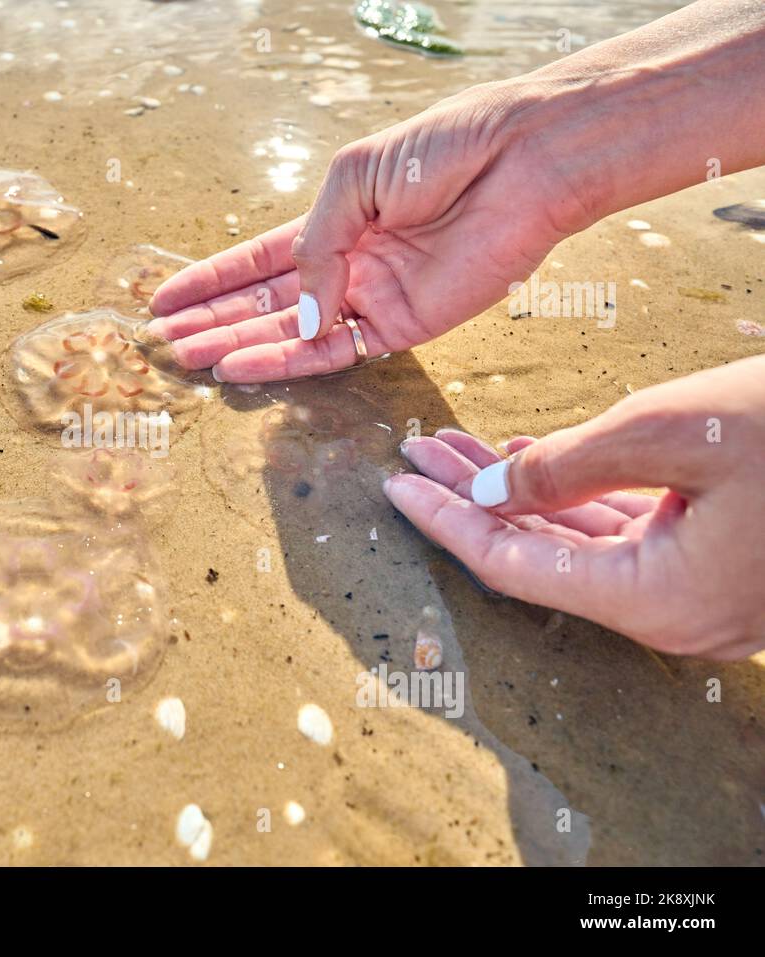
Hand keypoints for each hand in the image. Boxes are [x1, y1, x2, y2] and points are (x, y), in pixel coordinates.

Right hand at [147, 80, 593, 381]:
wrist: (521, 163)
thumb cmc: (445, 150)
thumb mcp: (353, 179)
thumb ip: (314, 245)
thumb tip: (296, 313)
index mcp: (334, 220)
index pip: (258, 259)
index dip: (210, 280)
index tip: (166, 299)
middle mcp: (348, 264)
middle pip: (266, 302)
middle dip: (216, 320)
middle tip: (169, 341)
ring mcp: (372, 298)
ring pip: (291, 334)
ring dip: (240, 346)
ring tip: (191, 358)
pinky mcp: (403, 327)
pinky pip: (335, 353)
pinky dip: (288, 362)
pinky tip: (245, 366)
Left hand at [382, 356, 764, 659]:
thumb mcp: (669, 432)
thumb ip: (567, 466)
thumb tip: (489, 493)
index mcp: (657, 601)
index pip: (514, 567)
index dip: (447, 521)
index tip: (396, 484)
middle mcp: (676, 616)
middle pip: (540, 555)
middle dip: (473, 496)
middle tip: (416, 449)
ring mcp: (702, 597)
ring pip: (582, 541)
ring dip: (521, 491)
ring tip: (458, 446)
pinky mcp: (722, 566)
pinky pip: (628, 536)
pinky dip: (578, 497)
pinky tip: (533, 458)